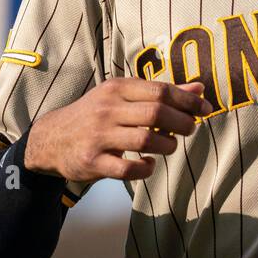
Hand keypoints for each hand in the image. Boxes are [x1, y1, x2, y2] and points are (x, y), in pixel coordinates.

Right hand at [23, 79, 212, 183]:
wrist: (52, 139)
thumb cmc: (97, 115)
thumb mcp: (123, 96)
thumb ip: (161, 93)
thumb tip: (200, 90)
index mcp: (116, 89)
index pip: (160, 90)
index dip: (187, 101)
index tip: (205, 110)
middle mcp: (107, 110)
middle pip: (156, 114)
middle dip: (182, 123)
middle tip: (190, 129)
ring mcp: (99, 136)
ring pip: (145, 140)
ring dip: (167, 146)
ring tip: (170, 146)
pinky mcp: (93, 162)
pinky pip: (128, 169)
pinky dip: (146, 169)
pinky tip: (149, 164)